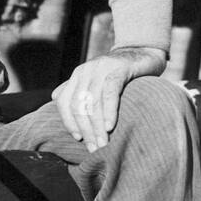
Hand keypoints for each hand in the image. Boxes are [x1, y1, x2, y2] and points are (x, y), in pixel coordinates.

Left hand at [51, 47, 165, 152]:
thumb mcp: (95, 80)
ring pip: (93, 102)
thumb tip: (57, 101)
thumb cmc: (119, 73)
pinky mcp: (118, 69)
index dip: (68, 122)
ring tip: (103, 144)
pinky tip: (110, 127)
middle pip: (78, 105)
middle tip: (94, 148)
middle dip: (85, 129)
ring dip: (96, 126)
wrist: (143, 52)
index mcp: (77, 76)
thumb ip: (77, 89)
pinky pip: (110, 93)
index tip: (78, 139)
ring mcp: (100, 69)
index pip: (63, 102)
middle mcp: (85, 71)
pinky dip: (109, 111)